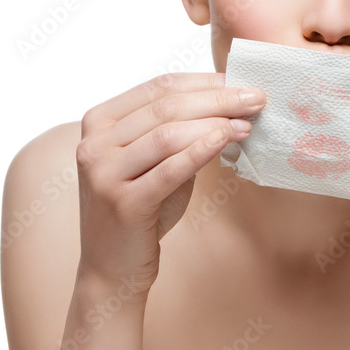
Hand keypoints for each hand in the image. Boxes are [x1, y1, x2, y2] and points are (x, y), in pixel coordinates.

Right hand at [74, 72, 263, 292]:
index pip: (158, 87)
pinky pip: (169, 170)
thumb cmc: (141, 209)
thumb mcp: (156, 161)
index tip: (241, 82)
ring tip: (247, 124)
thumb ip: (180, 130)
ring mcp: (103, 173)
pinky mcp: (123, 203)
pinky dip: (200, 151)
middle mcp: (94, 143)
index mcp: (99, 121)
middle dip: (217, 99)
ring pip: (167, 134)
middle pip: (165, 107)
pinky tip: (225, 140)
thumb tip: (231, 101)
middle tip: (255, 98)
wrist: (112, 267)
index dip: (204, 82)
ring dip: (214, 124)